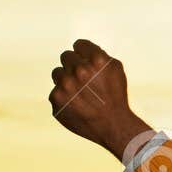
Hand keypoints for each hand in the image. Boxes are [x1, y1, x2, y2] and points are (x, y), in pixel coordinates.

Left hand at [47, 39, 152, 159]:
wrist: (113, 126)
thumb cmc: (116, 96)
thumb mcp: (115, 70)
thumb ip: (98, 54)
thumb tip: (81, 48)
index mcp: (96, 60)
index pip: (78, 44)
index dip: (84, 54)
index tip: (89, 63)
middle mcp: (79, 70)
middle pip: (66, 56)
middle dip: (74, 66)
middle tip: (85, 81)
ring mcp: (66, 85)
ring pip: (57, 73)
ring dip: (66, 80)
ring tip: (81, 94)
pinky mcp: (56, 99)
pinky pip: (55, 91)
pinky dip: (64, 98)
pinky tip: (77, 105)